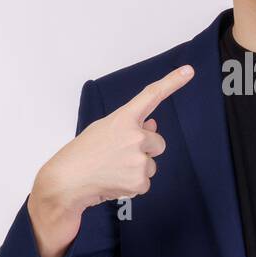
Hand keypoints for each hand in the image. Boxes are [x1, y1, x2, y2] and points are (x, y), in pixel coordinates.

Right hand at [28, 64, 193, 256]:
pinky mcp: (138, 181)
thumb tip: (154, 125)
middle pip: (158, 143)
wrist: (66, 181)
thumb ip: (130, 126)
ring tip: (112, 170)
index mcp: (123, 118)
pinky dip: (132, 185)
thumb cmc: (81, 154)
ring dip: (136, 170)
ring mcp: (138, 159)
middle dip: (145, 150)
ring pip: (151, 165)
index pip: (151, 95)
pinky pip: (145, 183)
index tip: (188, 71)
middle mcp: (135, 136)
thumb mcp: (104, 130)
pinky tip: (114, 181)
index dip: (172, 81)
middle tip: (118, 156)